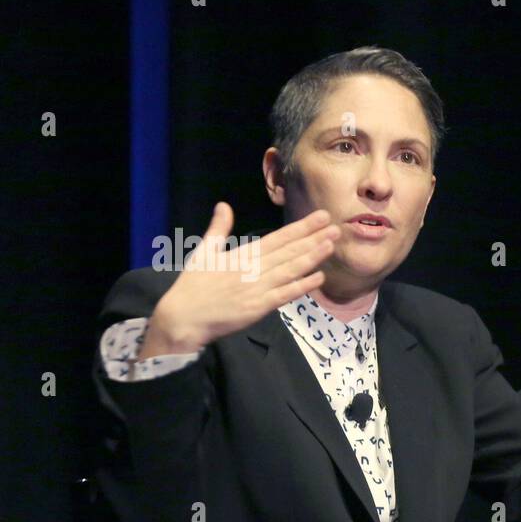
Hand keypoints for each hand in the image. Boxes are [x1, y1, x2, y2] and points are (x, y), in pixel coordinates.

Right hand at [144, 203, 339, 355]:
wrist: (184, 317)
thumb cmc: (194, 285)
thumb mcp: (204, 252)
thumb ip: (218, 229)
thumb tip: (223, 205)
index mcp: (242, 254)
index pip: (278, 237)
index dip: (301, 227)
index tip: (320, 216)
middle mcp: (253, 268)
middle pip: (289, 251)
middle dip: (313, 238)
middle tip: (336, 226)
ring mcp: (258, 287)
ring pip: (290, 270)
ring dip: (312, 257)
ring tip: (331, 245)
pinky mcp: (259, 307)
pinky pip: (285, 294)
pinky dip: (302, 286)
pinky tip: (319, 278)